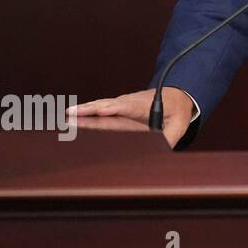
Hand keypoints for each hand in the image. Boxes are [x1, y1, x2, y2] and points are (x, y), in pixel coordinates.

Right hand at [65, 88, 194, 149]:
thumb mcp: (179, 125)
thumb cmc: (177, 111)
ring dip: (85, 110)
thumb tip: (162, 151)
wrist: (175, 96)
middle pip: (108, 105)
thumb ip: (170, 138)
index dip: (116, 108)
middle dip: (91, 109)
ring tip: (67, 114)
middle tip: (72, 113)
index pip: (128, 107)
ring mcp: (123, 104)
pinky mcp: (118, 108)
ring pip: (102, 105)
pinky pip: (101, 109)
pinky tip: (73, 116)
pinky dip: (87, 111)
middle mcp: (130, 102)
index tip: (103, 110)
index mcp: (146, 105)